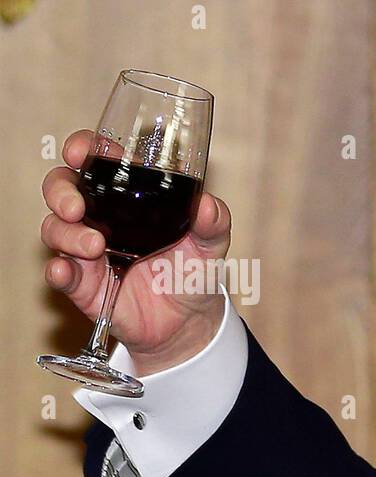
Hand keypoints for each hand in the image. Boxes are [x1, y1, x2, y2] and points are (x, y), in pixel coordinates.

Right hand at [41, 130, 232, 375]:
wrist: (191, 321)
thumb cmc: (194, 270)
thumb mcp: (212, 242)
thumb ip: (214, 221)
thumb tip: (206, 205)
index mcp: (129, 197)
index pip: (97, 162)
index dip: (83, 149)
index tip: (81, 152)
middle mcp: (100, 218)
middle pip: (62, 189)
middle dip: (60, 191)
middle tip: (75, 206)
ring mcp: (87, 251)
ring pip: (55, 229)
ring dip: (67, 233)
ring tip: (95, 245)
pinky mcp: (84, 285)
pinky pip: (60, 273)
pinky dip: (58, 271)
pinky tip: (64, 270)